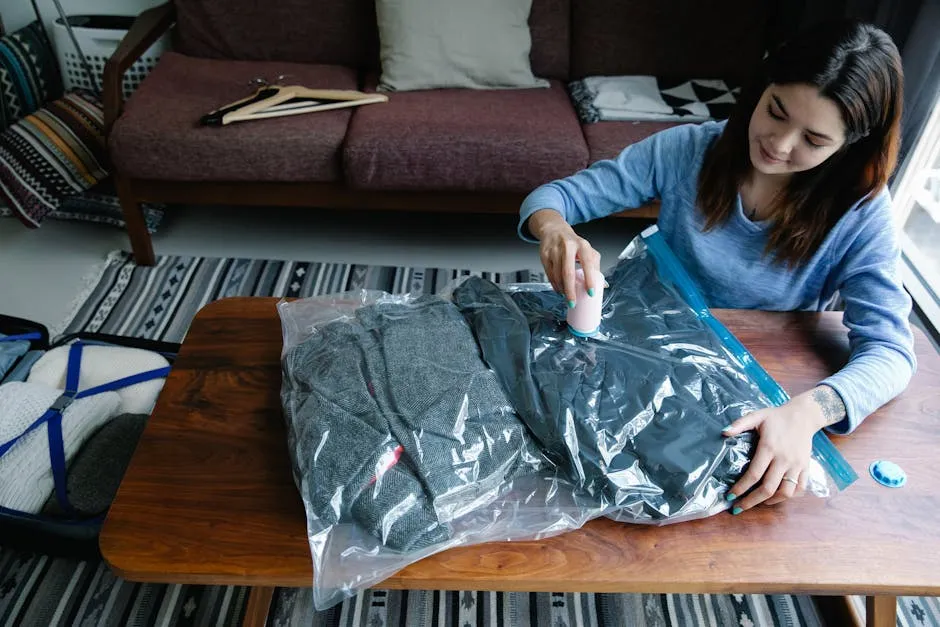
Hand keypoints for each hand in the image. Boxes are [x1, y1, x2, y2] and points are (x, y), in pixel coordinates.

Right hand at [528, 209, 600, 305]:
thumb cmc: (573, 243)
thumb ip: (595, 266)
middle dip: (570, 291)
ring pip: (557, 276)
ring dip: (562, 289)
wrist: (554, 230)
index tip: (591, 293)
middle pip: (568, 273)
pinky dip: (554, 284)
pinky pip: (549, 274)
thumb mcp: (587, 250)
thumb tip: (603, 285)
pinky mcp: (544, 254)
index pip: (587, 264)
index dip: (589, 280)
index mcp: (582, 245)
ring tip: (566, 295)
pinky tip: (559, 288)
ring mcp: (554, 250)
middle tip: (573, 302)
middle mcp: (568, 246)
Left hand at [721, 391, 828, 512]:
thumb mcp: (757, 416)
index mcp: (769, 448)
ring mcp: (797, 465)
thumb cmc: (776, 416)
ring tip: (757, 502)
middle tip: (739, 508)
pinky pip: (800, 488)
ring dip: (771, 501)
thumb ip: (740, 424)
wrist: (804, 415)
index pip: (754, 474)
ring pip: (786, 492)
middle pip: (768, 488)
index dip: (741, 488)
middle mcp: (784, 459)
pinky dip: (789, 496)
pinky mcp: (806, 467)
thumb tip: (723, 433)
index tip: (730, 496)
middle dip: (751, 501)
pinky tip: (777, 496)